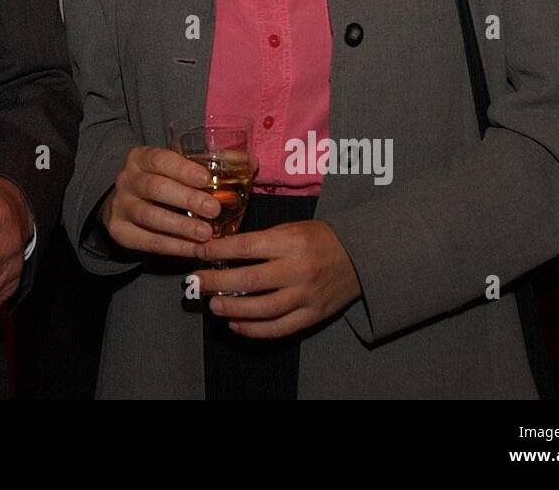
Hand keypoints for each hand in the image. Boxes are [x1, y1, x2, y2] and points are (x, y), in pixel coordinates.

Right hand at [99, 146, 218, 257]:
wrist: (126, 204)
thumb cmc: (162, 182)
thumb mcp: (176, 168)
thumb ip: (209, 165)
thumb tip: (248, 161)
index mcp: (141, 158)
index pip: (159, 159)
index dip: (183, 169)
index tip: (206, 179)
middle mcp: (127, 179)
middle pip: (155, 188)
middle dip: (186, 199)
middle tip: (213, 209)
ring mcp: (120, 206)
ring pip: (150, 216)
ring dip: (181, 226)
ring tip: (206, 234)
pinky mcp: (120, 231)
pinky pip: (148, 241)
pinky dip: (173, 246)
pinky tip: (193, 249)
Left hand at [193, 219, 361, 337]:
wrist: (362, 256)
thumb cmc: (320, 238)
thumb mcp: (291, 228)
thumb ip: (262, 241)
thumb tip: (223, 251)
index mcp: (291, 242)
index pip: (246, 247)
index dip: (218, 251)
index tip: (198, 252)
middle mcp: (298, 270)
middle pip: (249, 280)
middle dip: (217, 282)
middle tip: (197, 283)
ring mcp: (306, 296)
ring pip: (263, 310)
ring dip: (233, 309)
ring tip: (214, 306)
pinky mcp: (313, 316)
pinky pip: (279, 328)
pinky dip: (254, 330)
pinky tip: (236, 324)